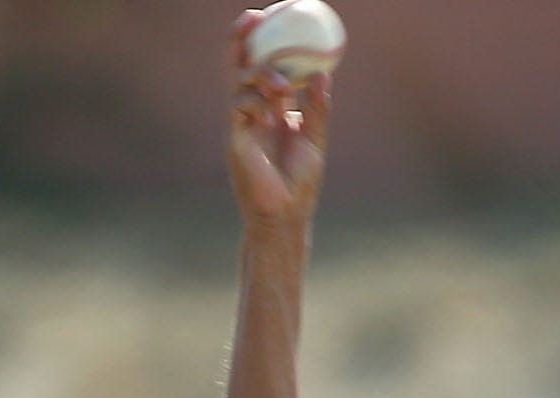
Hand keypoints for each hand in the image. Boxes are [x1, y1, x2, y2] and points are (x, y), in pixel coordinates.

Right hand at [228, 10, 331, 238]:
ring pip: (240, 81)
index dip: (265, 43)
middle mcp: (252, 111)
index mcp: (271, 108)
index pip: (262, 67)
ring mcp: (240, 124)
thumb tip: (324, 73)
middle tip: (255, 16)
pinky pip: (238, 106)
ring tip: (282, 87)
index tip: (274, 17)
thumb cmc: (300, 183)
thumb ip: (318, 108)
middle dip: (241, 38)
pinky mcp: (234, 139)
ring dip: (262, 74)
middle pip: (239, 64)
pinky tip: (272, 118)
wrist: (286, 215)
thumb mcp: (315, 140)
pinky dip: (256, 103)